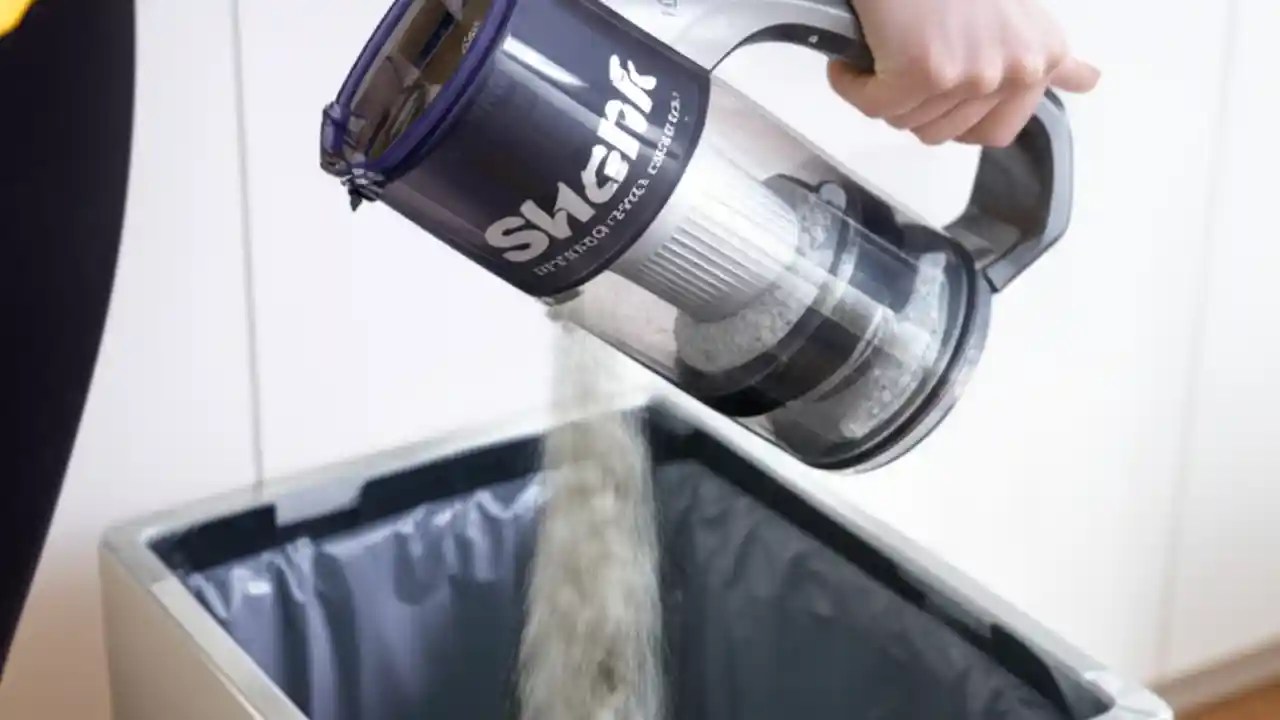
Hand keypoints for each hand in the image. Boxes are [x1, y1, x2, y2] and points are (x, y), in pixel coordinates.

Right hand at [829, 0, 1098, 146]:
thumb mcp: (1021, 11)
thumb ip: (1052, 58)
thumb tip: (1088, 81)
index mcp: (1042, 56)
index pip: (997, 132)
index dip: (956, 116)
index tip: (940, 92)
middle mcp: (1015, 69)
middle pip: (944, 134)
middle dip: (913, 102)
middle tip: (904, 59)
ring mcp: (972, 74)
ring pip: (907, 122)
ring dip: (882, 91)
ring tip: (886, 47)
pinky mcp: (924, 71)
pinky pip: (874, 106)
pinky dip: (852, 84)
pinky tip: (851, 59)